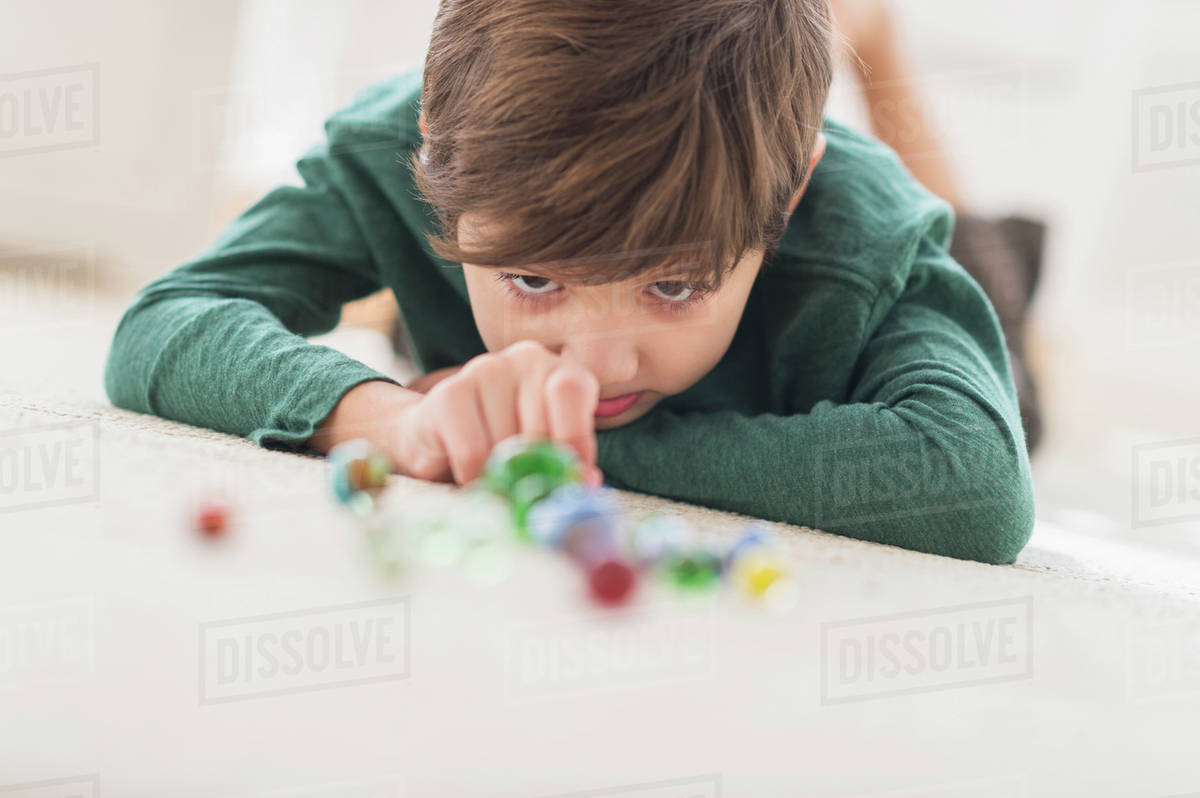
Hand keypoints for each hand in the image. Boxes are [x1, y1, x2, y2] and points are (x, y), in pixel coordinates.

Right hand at [392, 340, 604, 486]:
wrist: (440, 443)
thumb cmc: (508, 450)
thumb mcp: (549, 455)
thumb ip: (568, 463)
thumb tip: (586, 480)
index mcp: (561, 371)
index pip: (572, 390)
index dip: (573, 441)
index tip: (569, 478)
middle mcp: (525, 359)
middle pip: (539, 428)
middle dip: (534, 470)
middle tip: (524, 486)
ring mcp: (484, 370)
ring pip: (505, 444)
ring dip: (502, 477)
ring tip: (494, 474)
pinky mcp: (448, 394)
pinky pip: (472, 453)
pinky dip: (475, 478)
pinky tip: (472, 477)